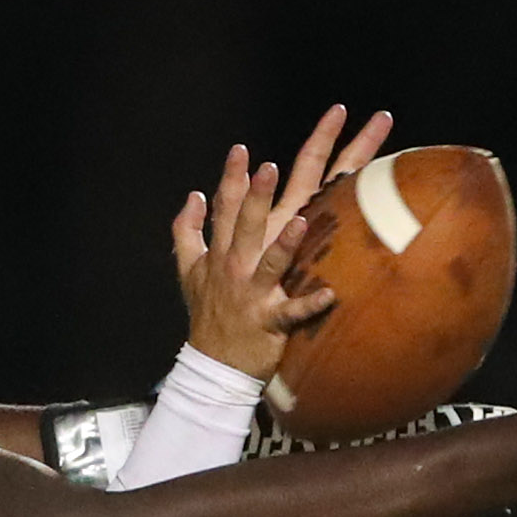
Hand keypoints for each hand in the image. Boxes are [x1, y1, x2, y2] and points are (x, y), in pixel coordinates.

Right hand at [171, 105, 393, 379]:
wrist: (213, 366)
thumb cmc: (209, 313)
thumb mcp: (188, 271)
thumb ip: (187, 231)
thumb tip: (193, 195)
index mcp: (222, 253)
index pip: (224, 208)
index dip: (231, 178)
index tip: (241, 149)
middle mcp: (236, 268)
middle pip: (246, 227)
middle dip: (255, 198)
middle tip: (269, 167)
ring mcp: (253, 295)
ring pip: (270, 265)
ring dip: (284, 244)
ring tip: (300, 221)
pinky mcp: (270, 322)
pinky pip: (292, 313)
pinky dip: (309, 305)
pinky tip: (330, 295)